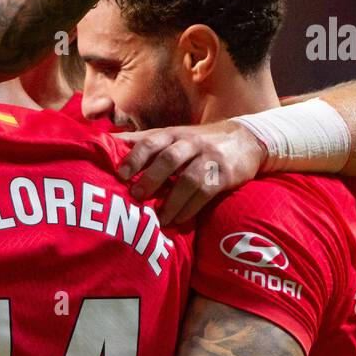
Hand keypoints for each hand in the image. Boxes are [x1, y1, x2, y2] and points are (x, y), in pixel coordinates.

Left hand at [116, 121, 264, 224]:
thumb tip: (108, 143)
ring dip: (171, 202)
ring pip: (187, 180)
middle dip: (150, 179)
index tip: (121, 174)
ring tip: (158, 219)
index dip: (135, 157)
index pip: (150, 142)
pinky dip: (189, 209)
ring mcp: (208, 158)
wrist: (246, 140)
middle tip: (136, 197)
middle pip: (168, 159)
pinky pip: (205, 194)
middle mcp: (190, 143)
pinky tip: (178, 221)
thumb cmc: (199, 142)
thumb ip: (145, 142)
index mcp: (173, 134)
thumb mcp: (173, 136)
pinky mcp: (224, 175)